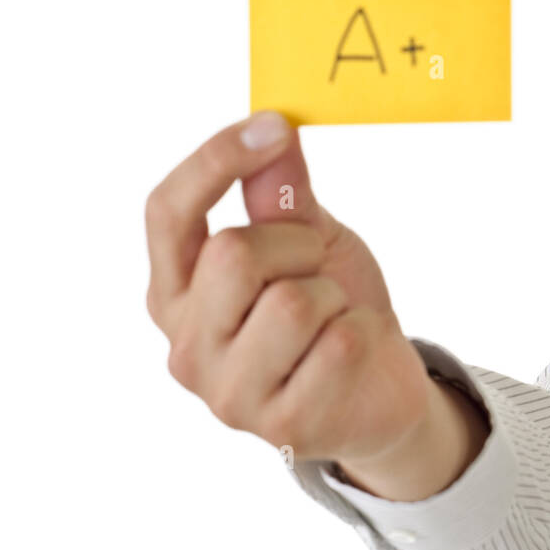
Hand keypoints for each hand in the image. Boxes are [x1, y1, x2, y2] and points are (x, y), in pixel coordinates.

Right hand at [144, 111, 436, 468]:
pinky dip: (364, 332)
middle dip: (297, 247)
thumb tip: (271, 124)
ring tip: (333, 320)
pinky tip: (353, 356)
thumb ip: (280, 193)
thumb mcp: (308, 241)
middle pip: (233, 254)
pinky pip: (340, 343)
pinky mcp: (285, 426)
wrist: (382, 389)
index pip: (167, 212)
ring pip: (293, 303)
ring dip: (334, 297)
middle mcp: (187, 347)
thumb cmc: (333, 309)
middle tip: (317, 270)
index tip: (272, 126)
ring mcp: (230, 395)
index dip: (214, 161)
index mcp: (176, 293)